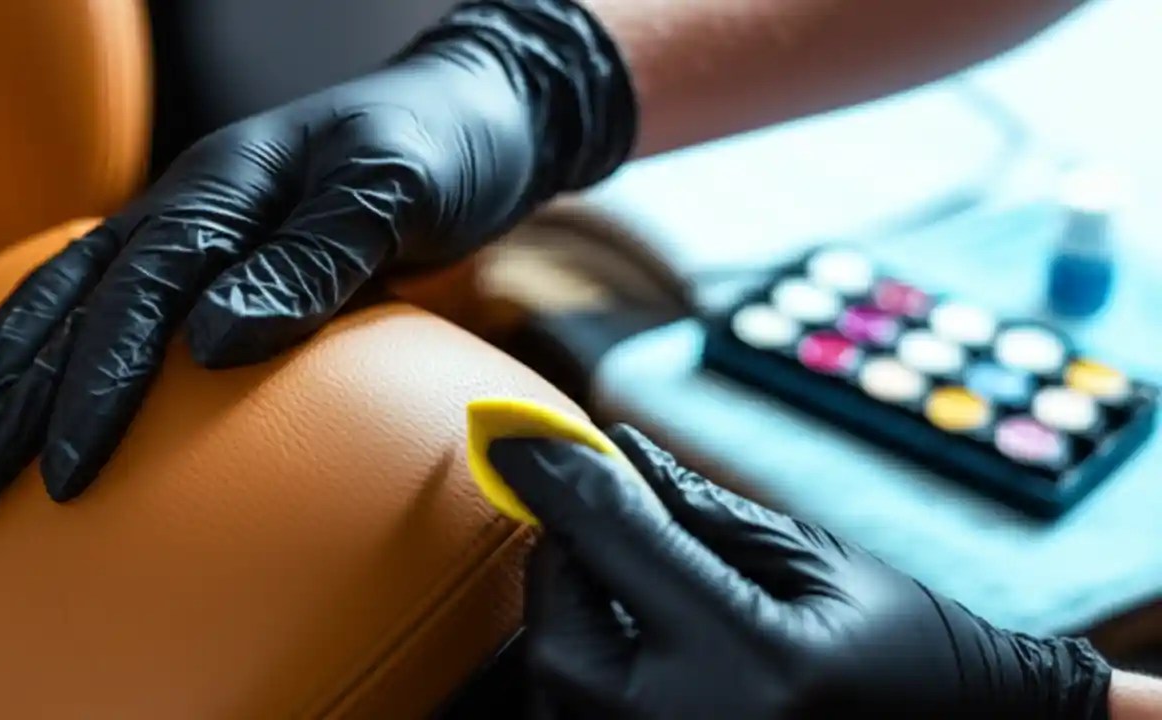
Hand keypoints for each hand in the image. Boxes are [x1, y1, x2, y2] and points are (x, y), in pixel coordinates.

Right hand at [0, 1, 634, 520]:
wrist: (481, 112)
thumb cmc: (448, 149)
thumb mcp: (395, 192)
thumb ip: (313, 259)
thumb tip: (212, 342)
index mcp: (230, 183)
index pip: (143, 291)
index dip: (96, 380)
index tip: (64, 468)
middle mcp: (196, 200)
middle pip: (80, 299)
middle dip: (14, 392)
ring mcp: (201, 222)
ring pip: (75, 297)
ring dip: (6, 370)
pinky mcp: (224, 248)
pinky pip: (118, 295)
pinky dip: (55, 338)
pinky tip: (15, 373)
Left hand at [488, 426, 1111, 718]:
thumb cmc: (913, 652)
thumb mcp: (819, 564)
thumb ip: (705, 512)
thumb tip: (614, 454)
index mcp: (754, 661)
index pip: (619, 540)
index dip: (560, 473)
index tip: (515, 430)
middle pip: (560, 630)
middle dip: (566, 561)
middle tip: (603, 525)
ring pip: (554, 684)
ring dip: (573, 619)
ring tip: (635, 589)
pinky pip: (576, 717)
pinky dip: (586, 672)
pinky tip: (637, 645)